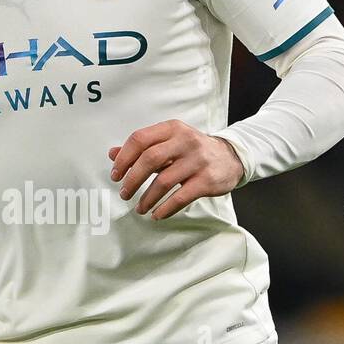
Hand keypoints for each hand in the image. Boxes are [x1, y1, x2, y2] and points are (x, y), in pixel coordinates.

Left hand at [108, 121, 244, 219]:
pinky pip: (181, 197)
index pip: (140, 139)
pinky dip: (165, 208)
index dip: (123, 158)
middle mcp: (185, 141)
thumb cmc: (193, 151)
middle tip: (124, 194)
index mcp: (172, 129)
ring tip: (139, 208)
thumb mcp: (169, 142)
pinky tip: (157, 214)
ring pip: (164, 181)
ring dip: (147, 198)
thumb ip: (142, 148)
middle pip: (150, 159)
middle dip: (132, 180)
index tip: (115, 175)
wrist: (231, 157)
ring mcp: (197, 161)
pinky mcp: (207, 180)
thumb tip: (112, 154)